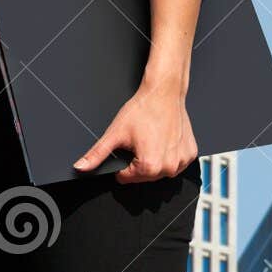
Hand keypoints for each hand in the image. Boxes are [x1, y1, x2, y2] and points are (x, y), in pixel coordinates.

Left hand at [71, 75, 197, 183]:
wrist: (164, 93)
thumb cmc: (143, 109)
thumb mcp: (115, 133)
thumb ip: (97, 154)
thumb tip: (80, 167)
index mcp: (150, 166)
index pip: (127, 178)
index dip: (122, 164)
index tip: (126, 148)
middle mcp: (168, 168)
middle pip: (144, 176)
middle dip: (138, 162)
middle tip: (139, 141)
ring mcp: (182, 162)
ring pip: (159, 171)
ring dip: (153, 159)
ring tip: (151, 139)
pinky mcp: (190, 154)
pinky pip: (175, 162)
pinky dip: (168, 154)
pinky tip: (163, 139)